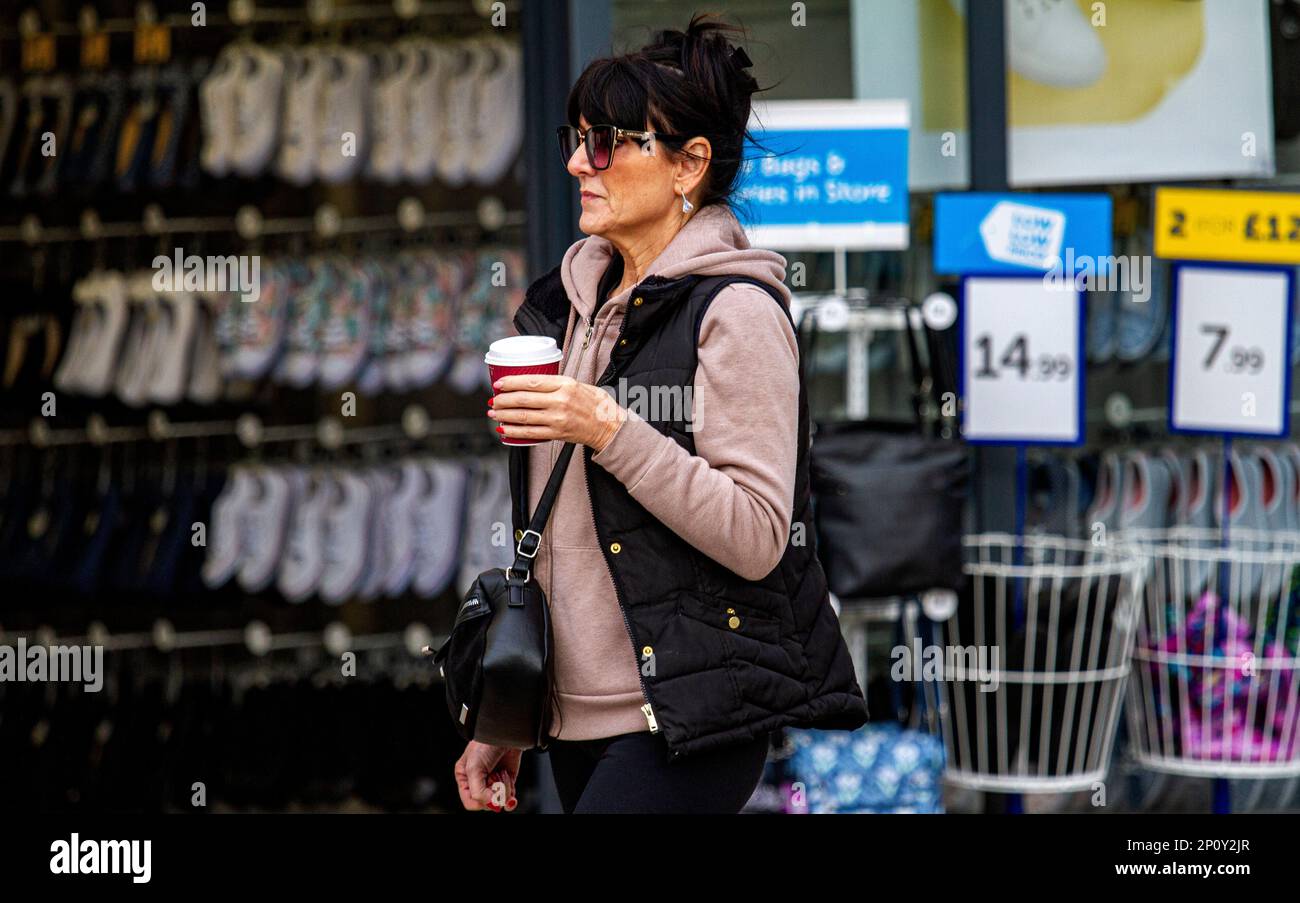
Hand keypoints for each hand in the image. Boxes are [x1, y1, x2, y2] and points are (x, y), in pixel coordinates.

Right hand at [454, 741, 521, 811]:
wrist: (506, 733)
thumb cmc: (485, 745)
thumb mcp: (474, 768)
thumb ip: (477, 790)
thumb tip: (490, 803)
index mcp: (465, 779)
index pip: (470, 802)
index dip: (480, 802)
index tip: (489, 795)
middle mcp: (479, 782)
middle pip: (486, 803)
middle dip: (494, 794)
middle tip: (496, 781)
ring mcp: (493, 782)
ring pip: (499, 801)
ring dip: (504, 791)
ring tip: (502, 775)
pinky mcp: (506, 780)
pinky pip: (509, 797)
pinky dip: (511, 794)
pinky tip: (509, 783)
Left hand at [489, 374, 625, 450]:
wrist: (609, 426)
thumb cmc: (595, 403)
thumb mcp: (578, 384)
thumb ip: (556, 383)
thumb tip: (531, 381)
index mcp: (565, 384)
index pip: (531, 381)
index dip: (511, 382)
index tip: (498, 383)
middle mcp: (560, 401)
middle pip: (523, 399)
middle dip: (503, 399)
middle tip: (493, 399)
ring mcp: (558, 419)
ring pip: (524, 416)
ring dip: (504, 415)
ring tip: (493, 413)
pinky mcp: (557, 433)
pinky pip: (530, 433)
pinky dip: (514, 431)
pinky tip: (504, 429)